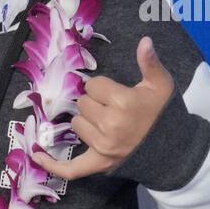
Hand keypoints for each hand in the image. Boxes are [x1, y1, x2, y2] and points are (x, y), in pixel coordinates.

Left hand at [30, 37, 175, 180]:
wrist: (174, 148)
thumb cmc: (164, 113)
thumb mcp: (161, 84)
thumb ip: (150, 62)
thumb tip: (144, 40)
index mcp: (123, 102)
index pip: (93, 85)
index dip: (103, 87)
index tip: (116, 93)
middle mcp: (110, 124)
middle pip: (83, 103)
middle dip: (95, 102)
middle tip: (114, 108)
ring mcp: (104, 146)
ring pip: (76, 125)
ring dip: (87, 121)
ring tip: (107, 123)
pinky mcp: (100, 163)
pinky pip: (72, 168)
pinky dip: (53, 164)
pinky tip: (36, 155)